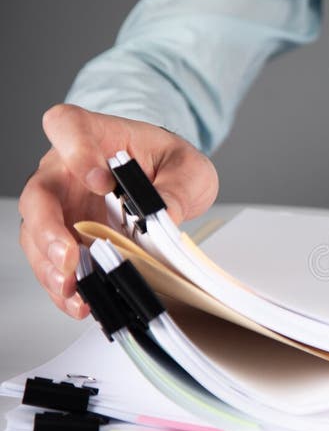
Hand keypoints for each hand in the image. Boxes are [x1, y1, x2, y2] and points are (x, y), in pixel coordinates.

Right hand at [19, 104, 217, 317]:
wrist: (167, 179)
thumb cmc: (169, 163)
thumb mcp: (188, 167)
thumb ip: (178, 186)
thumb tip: (164, 215)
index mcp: (93, 135)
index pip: (66, 127)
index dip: (75, 152)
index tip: (100, 179)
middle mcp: (65, 171)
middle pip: (38, 195)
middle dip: (48, 230)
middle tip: (69, 257)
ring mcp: (63, 207)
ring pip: (37, 236)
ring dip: (51, 267)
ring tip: (73, 291)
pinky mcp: (69, 239)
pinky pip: (56, 263)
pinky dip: (66, 286)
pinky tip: (82, 302)